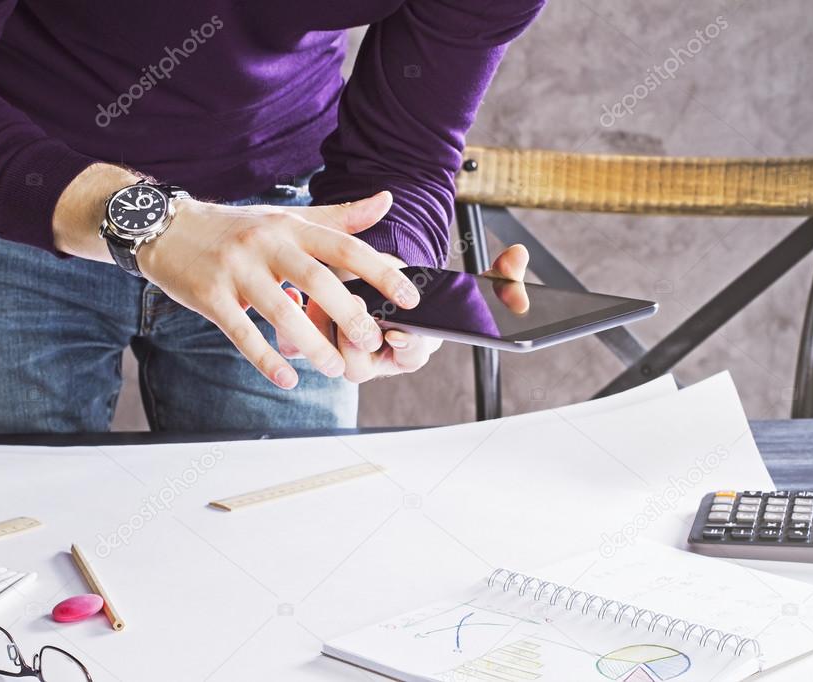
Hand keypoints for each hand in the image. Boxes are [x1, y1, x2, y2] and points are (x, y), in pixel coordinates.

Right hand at [132, 190, 421, 389]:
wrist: (166, 228)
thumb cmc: (236, 228)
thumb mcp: (286, 217)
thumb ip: (338, 217)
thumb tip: (387, 201)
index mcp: (291, 226)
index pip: (344, 247)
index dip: (380, 272)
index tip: (409, 297)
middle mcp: (266, 244)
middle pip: (316, 279)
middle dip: (349, 314)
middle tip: (371, 341)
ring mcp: (236, 269)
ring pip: (281, 310)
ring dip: (311, 344)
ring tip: (334, 367)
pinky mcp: (209, 295)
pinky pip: (242, 332)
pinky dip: (266, 357)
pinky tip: (287, 378)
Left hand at [278, 244, 530, 382]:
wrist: (374, 280)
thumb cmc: (416, 289)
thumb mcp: (458, 281)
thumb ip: (497, 274)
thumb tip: (520, 259)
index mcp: (413, 348)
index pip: (412, 357)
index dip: (407, 347)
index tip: (398, 332)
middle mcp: (379, 358)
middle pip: (365, 366)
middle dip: (358, 343)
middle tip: (354, 318)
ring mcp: (347, 354)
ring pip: (333, 359)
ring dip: (325, 334)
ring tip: (318, 306)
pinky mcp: (319, 344)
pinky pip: (304, 349)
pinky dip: (295, 335)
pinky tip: (292, 307)